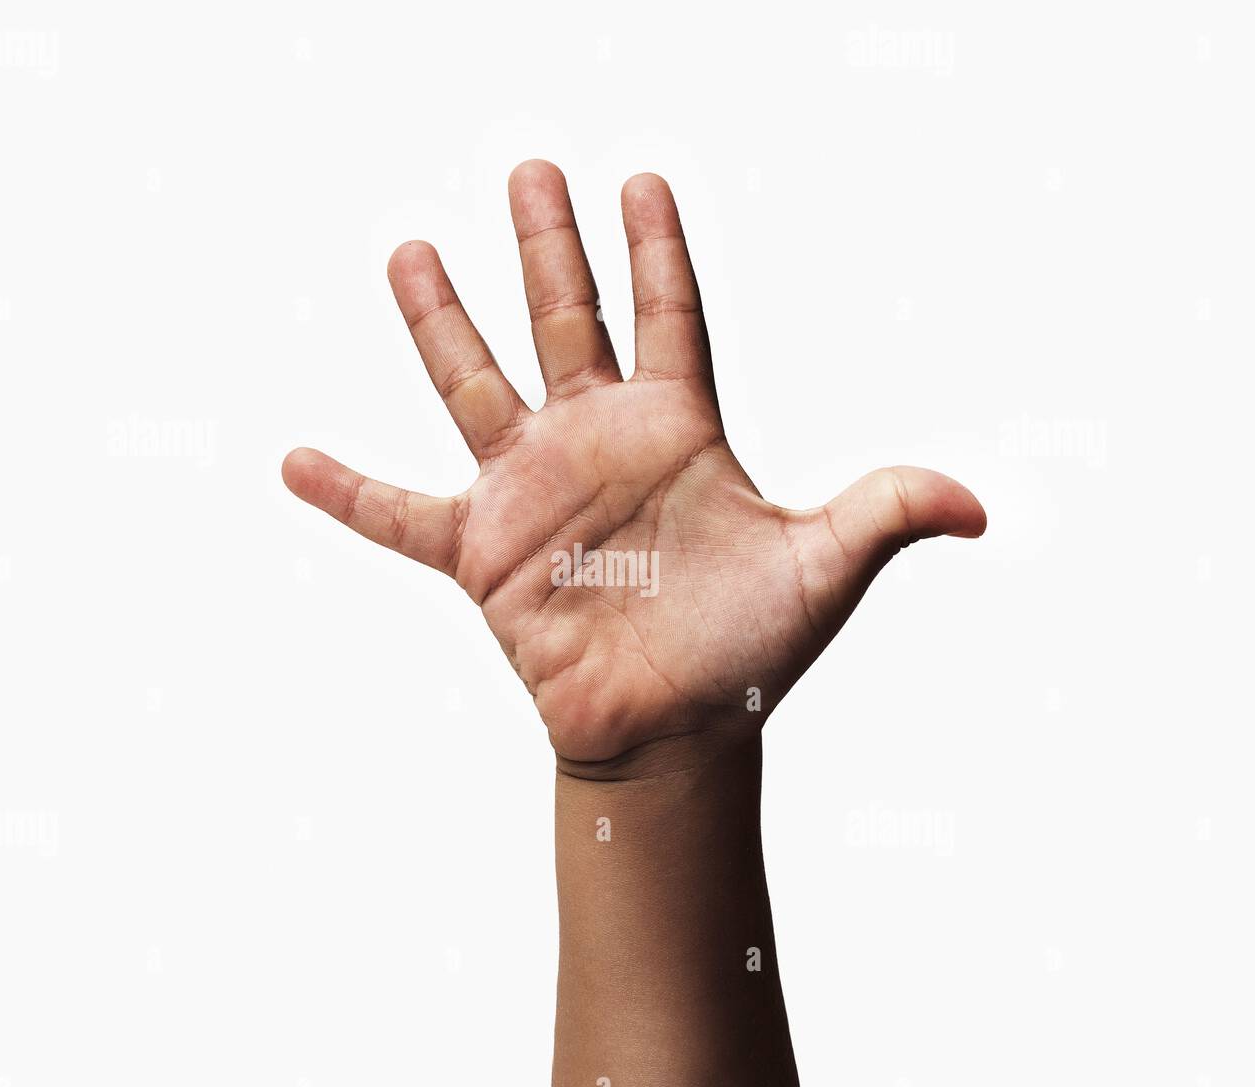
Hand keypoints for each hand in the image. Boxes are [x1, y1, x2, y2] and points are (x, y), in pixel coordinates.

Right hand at [282, 161, 985, 766]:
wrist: (675, 731)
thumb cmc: (748, 654)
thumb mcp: (822, 572)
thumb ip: (884, 515)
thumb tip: (979, 507)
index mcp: (678, 432)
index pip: (671, 317)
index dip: (660, 250)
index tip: (643, 181)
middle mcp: (598, 445)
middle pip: (568, 320)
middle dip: (549, 244)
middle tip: (533, 167)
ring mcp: (531, 494)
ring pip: (475, 386)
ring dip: (442, 321)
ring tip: (410, 248)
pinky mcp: (480, 555)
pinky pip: (399, 514)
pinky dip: (348, 492)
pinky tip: (294, 459)